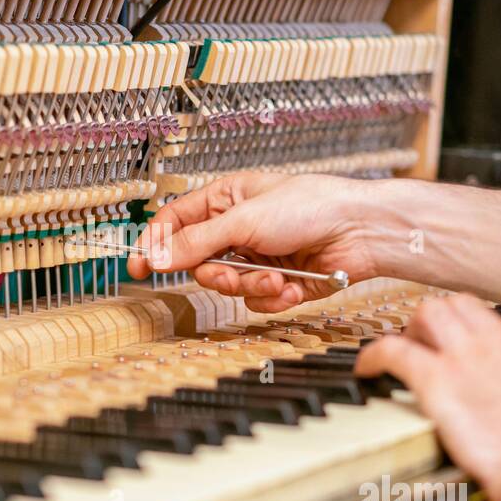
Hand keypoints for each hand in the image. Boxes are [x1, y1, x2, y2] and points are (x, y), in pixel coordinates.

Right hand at [129, 172, 378, 311]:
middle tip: (228, 274)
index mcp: (225, 200)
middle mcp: (239, 228)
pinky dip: (273, 297)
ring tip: (276, 278)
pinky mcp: (279, 281)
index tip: (139, 268)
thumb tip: (156, 256)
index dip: (154, 245)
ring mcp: (258, 256)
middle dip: (216, 274)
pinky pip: (257, 300)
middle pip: (200, 262)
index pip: (175, 223)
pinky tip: (292, 286)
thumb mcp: (244, 220)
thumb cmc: (311, 206)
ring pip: (229, 285)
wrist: (361, 231)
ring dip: (251, 286)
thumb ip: (196, 242)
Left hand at [355, 294, 500, 500]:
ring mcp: (468, 356)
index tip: (468, 355)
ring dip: (412, 330)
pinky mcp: (438, 379)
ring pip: (428, 313)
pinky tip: (368, 368)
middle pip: (460, 307)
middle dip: (442, 323)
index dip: (477, 338)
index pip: (498, 323)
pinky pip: (393, 350)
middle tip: (430, 347)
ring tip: (405, 352)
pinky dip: (374, 355)